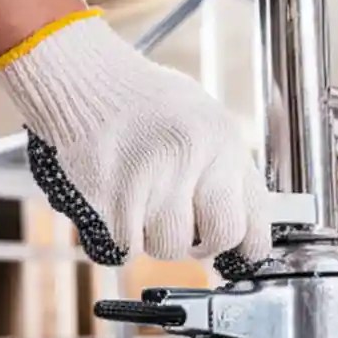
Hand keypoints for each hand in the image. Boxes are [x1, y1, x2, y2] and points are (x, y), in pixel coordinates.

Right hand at [0, 15, 270, 265]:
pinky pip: (125, 247)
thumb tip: (247, 236)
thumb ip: (229, 174)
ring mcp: (150, 176)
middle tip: (183, 228)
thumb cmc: (147, 105)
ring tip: (142, 202)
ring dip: (154, 237)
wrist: (83, 82)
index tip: (235, 255)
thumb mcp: (207, 122)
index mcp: (223, 140)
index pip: (254, 221)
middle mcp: (192, 156)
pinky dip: (118, 239)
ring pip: (169, 247)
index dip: (245, 247)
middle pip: (218, 238)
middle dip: (201, 244)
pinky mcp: (110, 195)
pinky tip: (116, 207)